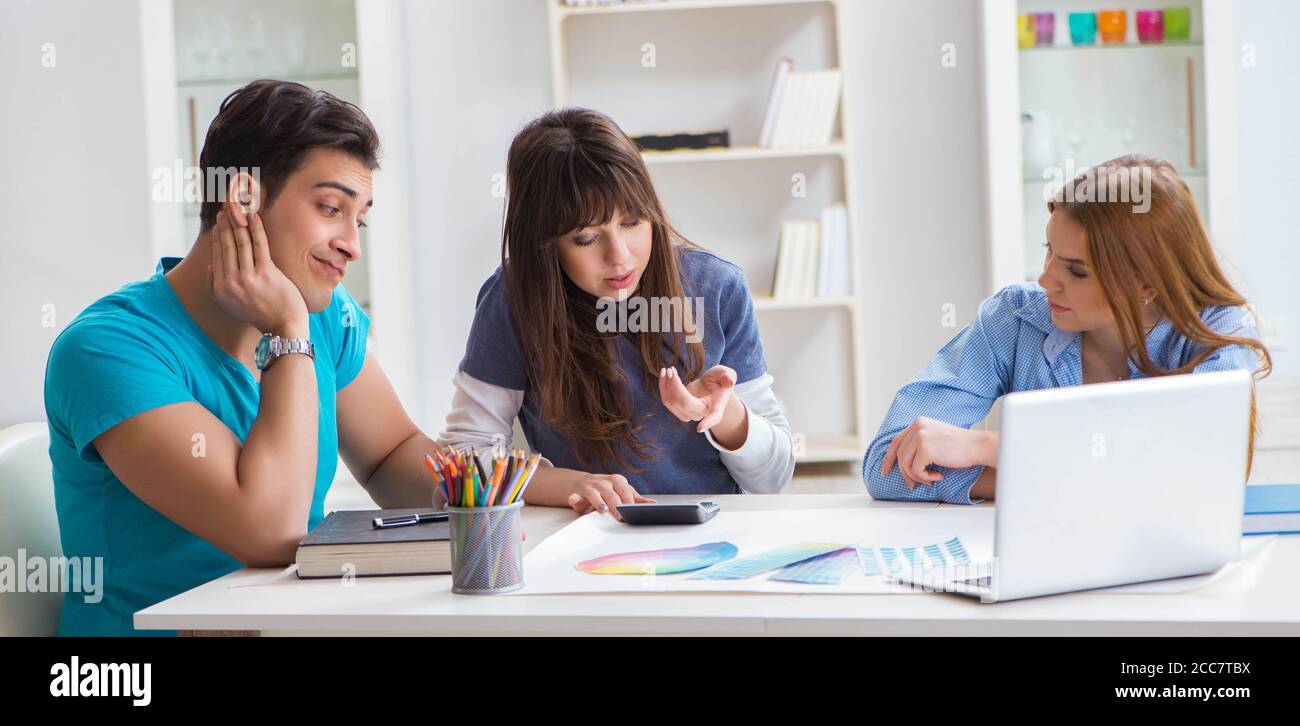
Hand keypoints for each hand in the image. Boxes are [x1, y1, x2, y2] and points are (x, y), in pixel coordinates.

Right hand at [209, 209, 308, 335]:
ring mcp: (247, 277)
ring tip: (238, 209)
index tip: (220, 223)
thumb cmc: (260, 314)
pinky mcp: (266, 273)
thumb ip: (215, 286)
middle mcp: (230, 283)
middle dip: (226, 224)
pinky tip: (253, 216)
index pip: (217, 255)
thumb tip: (211, 265)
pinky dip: (255, 228)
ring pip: (240, 243)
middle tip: (225, 209)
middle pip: (226, 246)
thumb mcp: (230, 304)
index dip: (219, 237)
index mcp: (219, 289)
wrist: (283, 327)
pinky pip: (258, 244)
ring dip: (238, 222)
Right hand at [566, 473, 655, 519]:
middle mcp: (605, 481)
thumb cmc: (606, 491)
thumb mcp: (622, 493)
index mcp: (618, 481)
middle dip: (616, 505)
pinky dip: (575, 499)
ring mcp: (591, 486)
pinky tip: (575, 500)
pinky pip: (576, 496)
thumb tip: (653, 503)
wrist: (582, 484)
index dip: (629, 502)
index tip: (634, 512)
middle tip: (620, 516)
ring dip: (599, 502)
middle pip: (612, 493)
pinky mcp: (578, 492)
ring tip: (603, 511)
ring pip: (596, 494)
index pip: (626, 491)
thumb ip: (636, 499)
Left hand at [658, 364, 736, 433]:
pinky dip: (663, 387)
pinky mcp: (679, 409)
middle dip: (675, 387)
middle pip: (685, 404)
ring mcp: (688, 414)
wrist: (713, 386)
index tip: (699, 428)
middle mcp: (701, 414)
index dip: (707, 423)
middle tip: (671, 369)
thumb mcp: (727, 374)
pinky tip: (665, 375)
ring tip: (667, 370)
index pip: (713, 417)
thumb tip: (729, 381)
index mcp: (716, 408)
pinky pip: (667, 400)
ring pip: (672, 403)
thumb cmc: (721, 380)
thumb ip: (729, 376)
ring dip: (666, 386)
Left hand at [880, 417, 994, 489]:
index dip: (889, 458)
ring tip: (930, 480)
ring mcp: (920, 437)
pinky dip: (925, 477)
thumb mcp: (935, 437)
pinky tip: (938, 476)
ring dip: (917, 477)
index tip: (886, 470)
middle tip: (912, 485)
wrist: (977, 446)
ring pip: (906, 464)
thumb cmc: (960, 446)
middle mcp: (917, 427)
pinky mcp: (925, 449)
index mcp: (918, 423)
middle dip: (904, 473)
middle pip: (900, 455)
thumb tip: (903, 461)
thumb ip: (919, 442)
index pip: (896, 441)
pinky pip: (916, 470)